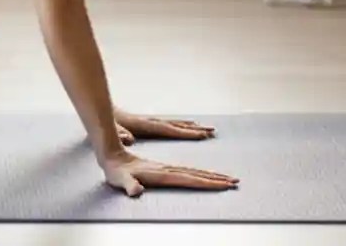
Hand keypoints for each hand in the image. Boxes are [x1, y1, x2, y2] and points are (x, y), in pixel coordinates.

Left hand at [102, 149, 238, 196]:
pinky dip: (199, 170)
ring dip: (211, 173)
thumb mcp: (119, 180)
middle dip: (216, 178)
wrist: (110, 154)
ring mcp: (165, 166)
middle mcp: (166, 168)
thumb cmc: (115, 171)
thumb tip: (136, 190)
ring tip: (227, 177)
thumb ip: (129, 185)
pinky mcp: (162, 167)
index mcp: (161, 172)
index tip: (223, 184)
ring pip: (193, 169)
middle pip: (196, 172)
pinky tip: (204, 171)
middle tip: (234, 181)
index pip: (188, 178)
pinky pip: (186, 168)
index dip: (206, 182)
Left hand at [114, 108, 214, 145]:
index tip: (202, 135)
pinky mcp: (145, 124)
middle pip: (176, 125)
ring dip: (189, 126)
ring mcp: (148, 122)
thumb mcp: (110, 130)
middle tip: (212, 131)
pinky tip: (184, 128)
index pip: (169, 130)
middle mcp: (150, 122)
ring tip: (205, 128)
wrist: (98, 112)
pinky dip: (179, 126)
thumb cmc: (104, 125)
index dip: (185, 133)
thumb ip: (119, 133)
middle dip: (194, 129)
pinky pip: (167, 125)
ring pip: (174, 123)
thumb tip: (129, 138)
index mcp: (144, 126)